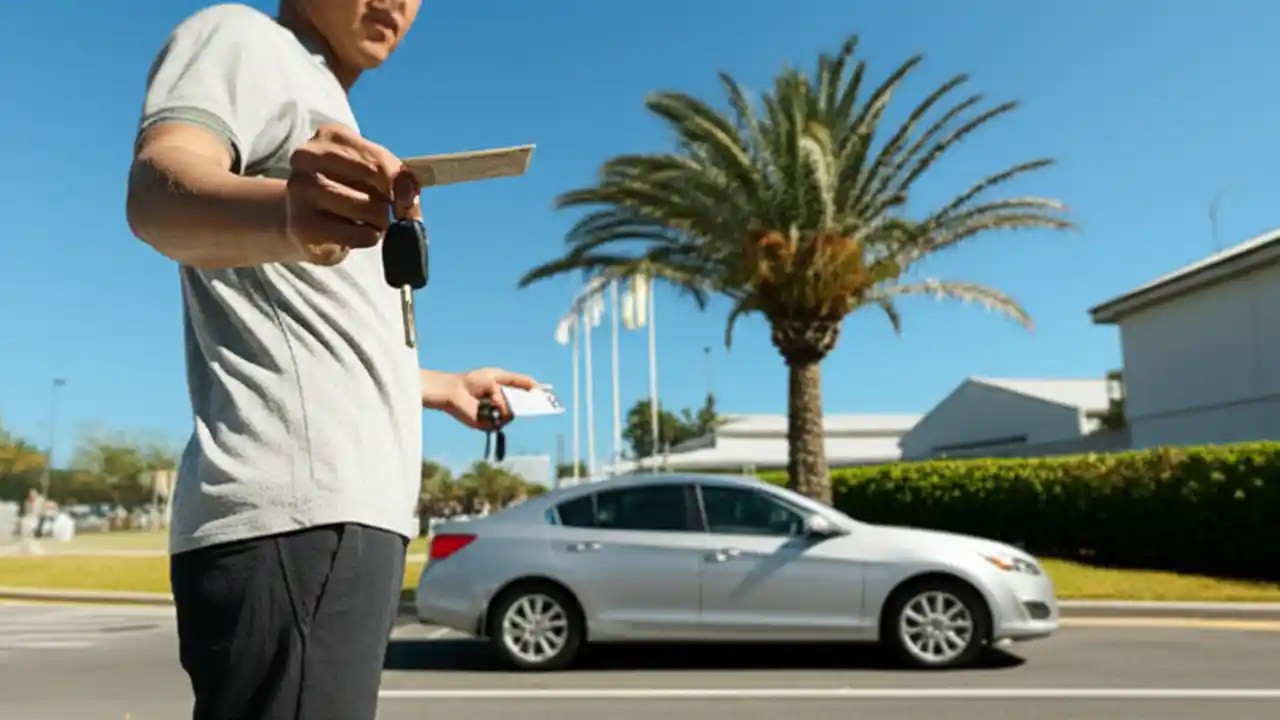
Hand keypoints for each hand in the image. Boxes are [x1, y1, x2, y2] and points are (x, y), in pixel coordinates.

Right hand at [284, 123, 419, 264]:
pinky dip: (367, 237)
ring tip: (371, 222)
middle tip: (391, 213)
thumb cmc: (347, 190)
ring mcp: (301, 189)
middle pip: (372, 177)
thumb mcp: (373, 173)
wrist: (306, 220)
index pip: (379, 158)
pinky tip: (358, 233)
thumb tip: (409, 202)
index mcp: (331, 135)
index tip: (409, 201)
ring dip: (379, 221)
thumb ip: (397, 179)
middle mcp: (308, 156)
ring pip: (364, 207)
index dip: (401, 182)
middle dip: (390, 201)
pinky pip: (355, 233)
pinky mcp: (302, 223)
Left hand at [422, 367, 538, 429]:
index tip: (549, 394)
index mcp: (507, 394)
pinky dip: (496, 409)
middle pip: (523, 408)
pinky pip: (501, 420)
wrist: (455, 390)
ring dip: (505, 402)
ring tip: (492, 395)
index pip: (526, 397)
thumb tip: (536, 386)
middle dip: (531, 404)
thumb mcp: (499, 375)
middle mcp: (503, 407)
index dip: (537, 396)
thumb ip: (518, 380)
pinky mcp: (488, 425)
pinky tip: (488, 403)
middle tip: (540, 401)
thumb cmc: (474, 380)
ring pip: (512, 414)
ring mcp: (496, 417)